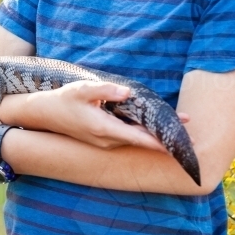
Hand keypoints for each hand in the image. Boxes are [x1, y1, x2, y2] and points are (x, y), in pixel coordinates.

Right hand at [0, 80, 189, 151]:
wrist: (43, 114)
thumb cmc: (63, 100)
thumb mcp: (82, 89)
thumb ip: (105, 90)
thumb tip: (127, 91)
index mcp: (104, 129)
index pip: (138, 138)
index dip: (159, 142)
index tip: (178, 145)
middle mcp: (107, 140)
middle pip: (142, 141)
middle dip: (165, 138)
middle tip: (191, 134)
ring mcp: (105, 141)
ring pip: (136, 139)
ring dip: (156, 135)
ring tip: (180, 128)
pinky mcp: (103, 138)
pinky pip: (128, 137)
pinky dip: (143, 133)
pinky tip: (155, 126)